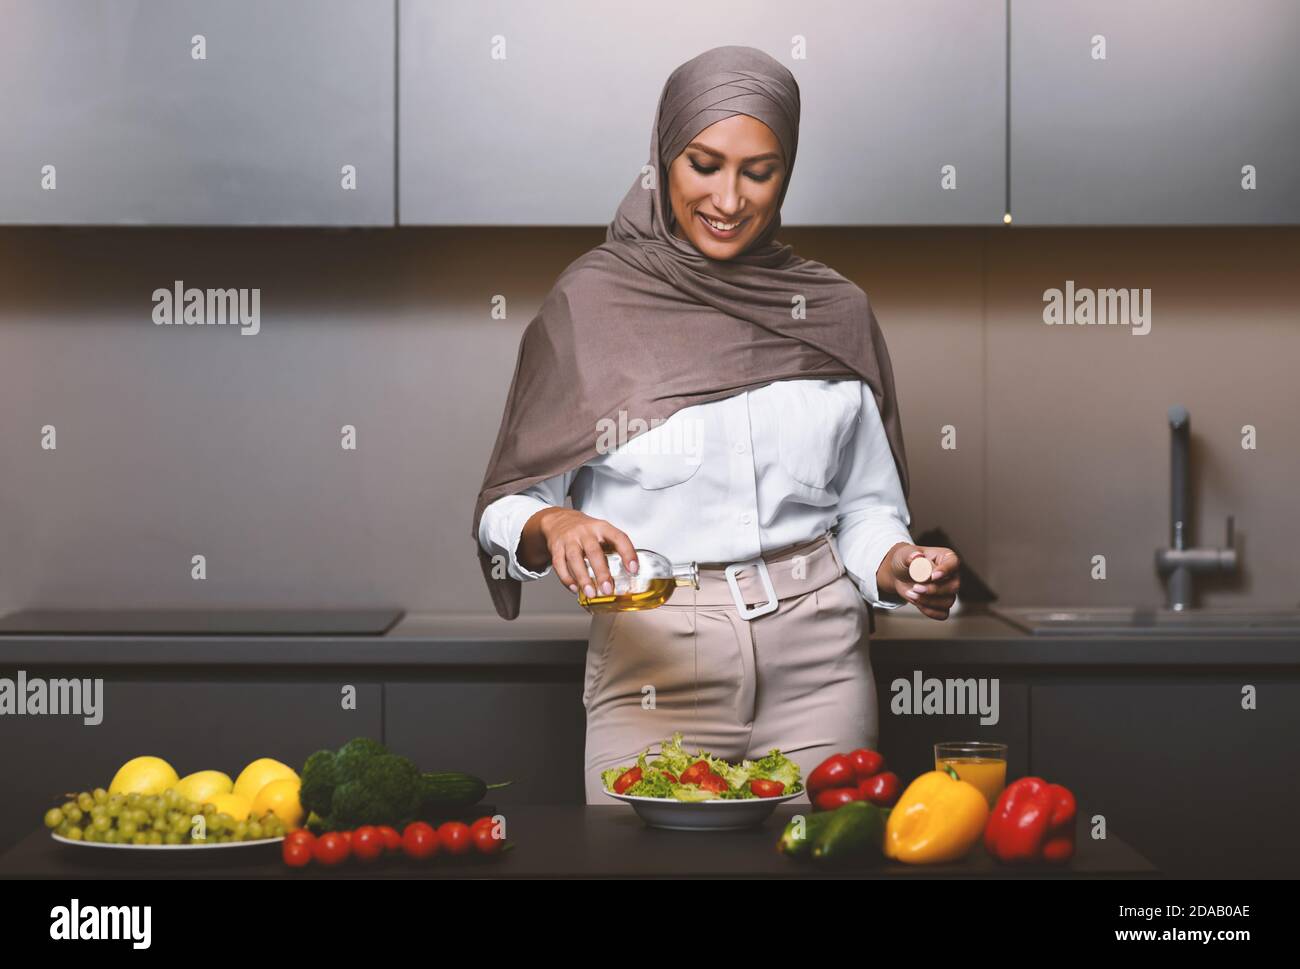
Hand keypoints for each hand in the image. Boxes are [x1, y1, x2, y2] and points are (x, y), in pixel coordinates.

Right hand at [521, 508, 637, 598]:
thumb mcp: (602, 532)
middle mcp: (585, 532)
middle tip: (608, 589)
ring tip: (591, 593)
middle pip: (594, 551)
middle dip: (601, 572)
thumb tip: (628, 574)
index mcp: (602, 527)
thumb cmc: (586, 530)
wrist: (559, 520)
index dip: (628, 553)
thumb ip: (613, 549)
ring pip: (574, 559)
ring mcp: (569, 539)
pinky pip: (559, 564)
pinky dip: (567, 578)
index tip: (633, 570)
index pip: (618, 538)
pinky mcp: (556, 547)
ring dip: (583, 578)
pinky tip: (574, 588)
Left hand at [881, 544, 960, 619]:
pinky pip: (943, 613)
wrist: (899, 575)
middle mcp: (952, 575)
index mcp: (946, 558)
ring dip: (928, 601)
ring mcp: (949, 591)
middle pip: (953, 587)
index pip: (953, 564)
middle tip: (915, 587)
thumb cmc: (906, 561)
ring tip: (911, 594)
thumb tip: (916, 556)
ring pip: (948, 602)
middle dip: (933, 590)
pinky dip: (929, 611)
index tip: (932, 576)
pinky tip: (917, 603)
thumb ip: (910, 555)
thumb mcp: (904, 554)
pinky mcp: (942, 604)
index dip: (945, 571)